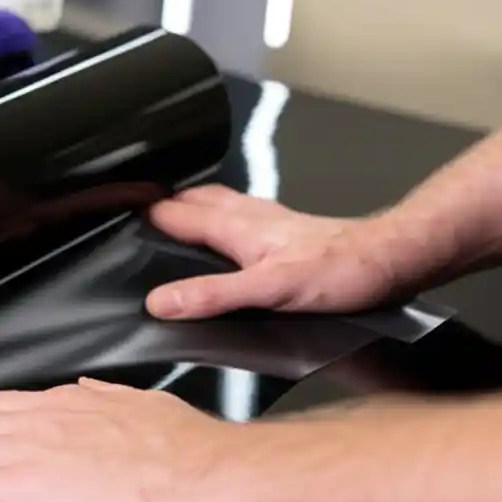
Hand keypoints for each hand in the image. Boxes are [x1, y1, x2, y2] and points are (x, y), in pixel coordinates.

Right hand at [144, 185, 429, 319]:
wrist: (392, 260)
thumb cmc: (342, 273)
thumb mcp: (269, 291)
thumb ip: (213, 295)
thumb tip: (161, 302)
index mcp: (235, 227)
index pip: (173, 210)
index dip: (141, 210)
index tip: (110, 207)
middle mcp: (249, 216)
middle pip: (191, 199)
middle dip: (160, 200)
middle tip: (132, 206)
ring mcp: (268, 220)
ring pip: (216, 202)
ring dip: (190, 204)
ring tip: (169, 210)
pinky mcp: (286, 230)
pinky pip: (240, 213)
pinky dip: (219, 216)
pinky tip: (226, 230)